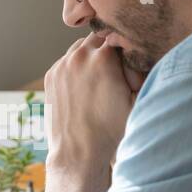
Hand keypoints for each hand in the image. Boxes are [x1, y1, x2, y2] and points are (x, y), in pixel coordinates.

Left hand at [42, 32, 138, 185]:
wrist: (79, 153)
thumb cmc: (112, 130)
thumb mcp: (136, 99)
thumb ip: (138, 69)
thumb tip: (140, 52)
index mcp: (104, 58)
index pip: (120, 38)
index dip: (128, 53)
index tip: (128, 72)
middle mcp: (80, 57)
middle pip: (100, 39)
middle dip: (109, 52)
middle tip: (115, 75)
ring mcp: (62, 65)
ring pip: (81, 47)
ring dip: (91, 57)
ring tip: (99, 82)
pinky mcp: (51, 75)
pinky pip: (67, 60)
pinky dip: (76, 67)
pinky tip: (84, 88)